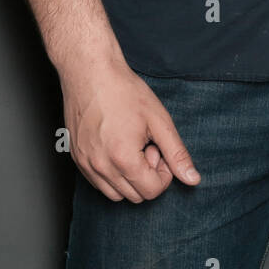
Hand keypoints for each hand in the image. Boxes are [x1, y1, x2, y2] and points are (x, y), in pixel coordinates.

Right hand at [60, 55, 200, 201]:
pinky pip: (98, 182)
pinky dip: (111, 174)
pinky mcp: (76, 158)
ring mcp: (85, 164)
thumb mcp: (159, 119)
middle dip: (147, 175)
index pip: (152, 191)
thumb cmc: (124, 90)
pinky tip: (116, 146)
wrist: (90, 72)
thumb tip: (192, 179)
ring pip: (114, 194)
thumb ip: (177, 153)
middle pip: (135, 196)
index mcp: (123, 159)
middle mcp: (100, 167)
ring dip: (129, 177)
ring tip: (130, 145)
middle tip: (146, 145)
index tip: (159, 150)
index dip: (163, 173)